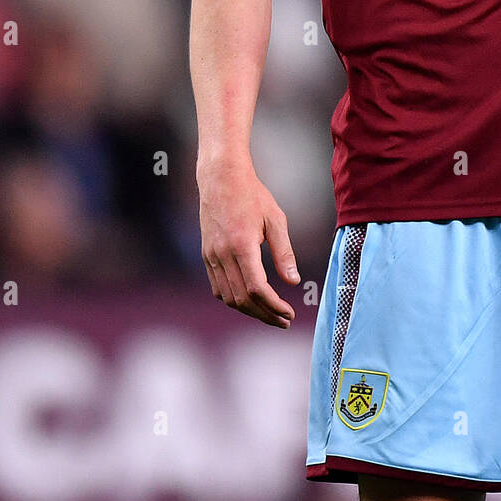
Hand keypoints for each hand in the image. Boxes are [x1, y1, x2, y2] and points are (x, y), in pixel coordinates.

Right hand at [199, 163, 299, 327]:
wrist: (221, 179)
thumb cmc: (253, 196)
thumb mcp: (275, 220)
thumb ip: (284, 253)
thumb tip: (294, 282)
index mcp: (242, 246)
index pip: (257, 289)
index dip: (273, 306)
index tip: (289, 314)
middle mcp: (223, 255)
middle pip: (242, 299)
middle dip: (265, 315)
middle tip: (284, 321)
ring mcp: (212, 256)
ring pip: (228, 297)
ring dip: (249, 311)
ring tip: (270, 314)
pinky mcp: (207, 255)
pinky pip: (218, 287)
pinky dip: (234, 299)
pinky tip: (250, 301)